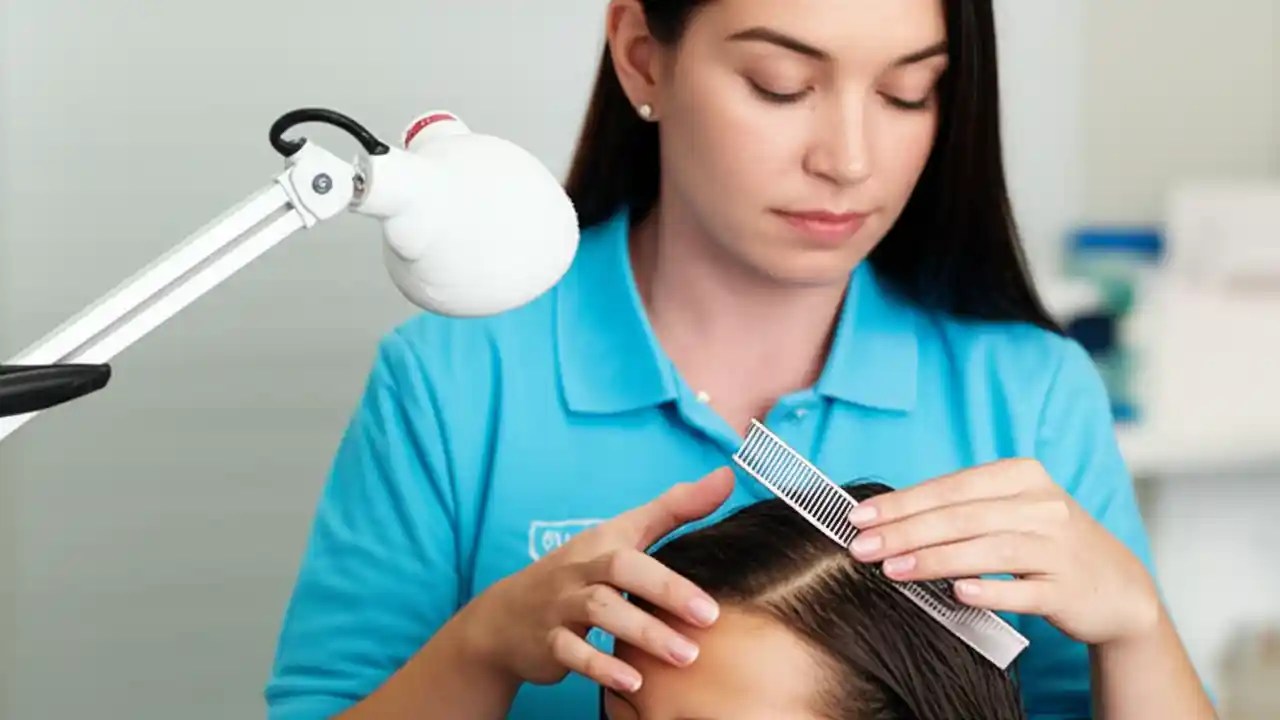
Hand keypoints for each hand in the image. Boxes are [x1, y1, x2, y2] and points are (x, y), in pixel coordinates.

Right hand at [461, 467, 733, 693]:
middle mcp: (582, 568)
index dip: (680, 529)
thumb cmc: (579, 572)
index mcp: (604, 542)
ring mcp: (562, 604)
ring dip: (644, 634)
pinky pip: (572, 652)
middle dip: (666, 591)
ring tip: (685, 657)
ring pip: (600, 611)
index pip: (642, 528)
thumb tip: (726, 476)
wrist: (505, 617)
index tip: (717, 535)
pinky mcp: (548, 642)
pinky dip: (602, 667)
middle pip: (621, 568)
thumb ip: (674, 509)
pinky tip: (634, 682)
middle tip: (710, 618)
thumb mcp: (621, 536)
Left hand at [845, 459, 1159, 645]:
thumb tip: (887, 519)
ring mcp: (1059, 546)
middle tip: (862, 547)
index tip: (858, 517)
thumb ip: (959, 509)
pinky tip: (956, 593)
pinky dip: (990, 590)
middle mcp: (1042, 505)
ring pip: (988, 550)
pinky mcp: (1069, 588)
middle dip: (905, 532)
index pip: (951, 487)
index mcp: (1021, 476)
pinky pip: (1024, 590)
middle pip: (962, 517)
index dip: (902, 502)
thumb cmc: (1045, 543)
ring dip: (934, 560)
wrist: (1116, 585)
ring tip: (892, 570)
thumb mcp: (1010, 510)